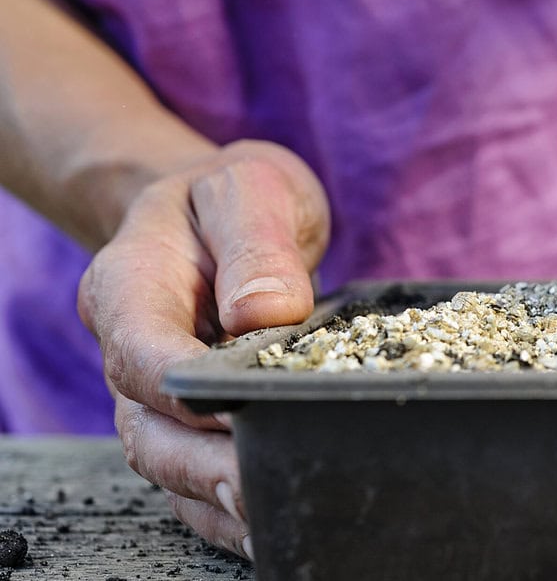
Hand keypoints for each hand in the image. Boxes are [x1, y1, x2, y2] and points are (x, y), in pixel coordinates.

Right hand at [77, 140, 329, 559]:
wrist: (229, 208)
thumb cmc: (238, 196)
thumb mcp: (251, 188)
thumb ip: (257, 243)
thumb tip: (265, 310)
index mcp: (132, 286)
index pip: (142, 353)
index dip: (184, 393)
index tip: (238, 414)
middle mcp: (133, 348)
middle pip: (147, 426)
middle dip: (201, 466)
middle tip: (257, 489)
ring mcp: (156, 391)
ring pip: (167, 461)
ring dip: (213, 497)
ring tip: (266, 519)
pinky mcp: (192, 415)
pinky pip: (193, 472)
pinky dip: (223, 505)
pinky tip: (264, 524)